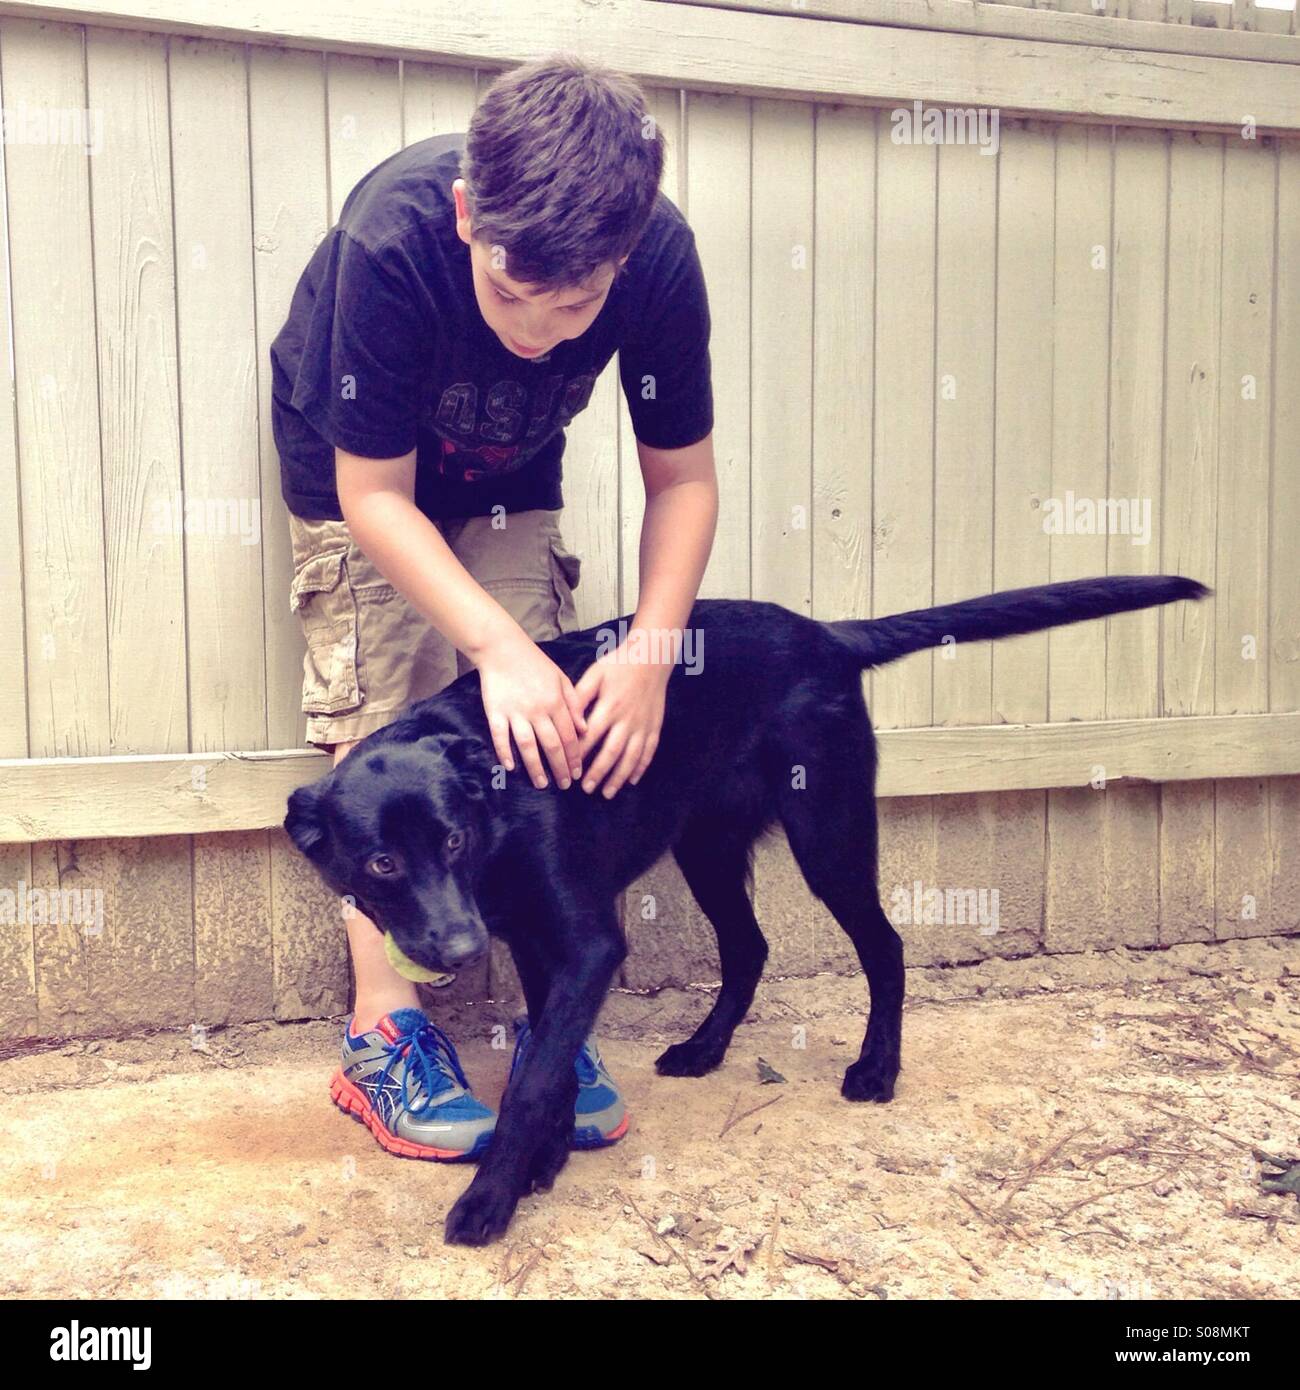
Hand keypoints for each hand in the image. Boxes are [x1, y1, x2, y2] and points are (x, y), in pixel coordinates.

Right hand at [476, 630, 587, 788]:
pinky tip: (511, 767)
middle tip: (564, 785)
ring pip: (527, 745)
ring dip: (535, 767)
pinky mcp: (495, 712)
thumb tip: (585, 729)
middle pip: (551, 745)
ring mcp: (515, 712)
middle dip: (560, 768)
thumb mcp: (561, 678)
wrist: (502, 649)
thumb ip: (574, 703)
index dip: (574, 757)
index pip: (569, 736)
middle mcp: (537, 709)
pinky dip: (504, 752)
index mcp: (556, 702)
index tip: (577, 773)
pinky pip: (500, 736)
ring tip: (542, 783)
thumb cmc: (535, 663)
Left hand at [572, 648, 670, 797]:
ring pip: (631, 756)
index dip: (579, 755)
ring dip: (619, 776)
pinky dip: (641, 767)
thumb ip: (580, 697)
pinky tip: (632, 780)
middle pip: (611, 752)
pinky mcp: (655, 726)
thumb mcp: (595, 674)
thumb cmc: (618, 665)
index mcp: (609, 706)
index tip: (568, 769)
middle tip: (586, 789)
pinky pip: (649, 751)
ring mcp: (643, 725)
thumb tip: (571, 723)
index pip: (591, 737)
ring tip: (607, 793)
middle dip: (598, 772)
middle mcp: (627, 719)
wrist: (651, 657)